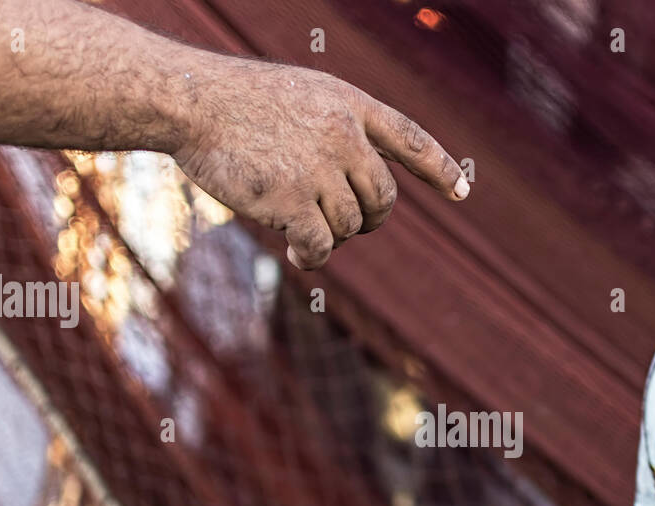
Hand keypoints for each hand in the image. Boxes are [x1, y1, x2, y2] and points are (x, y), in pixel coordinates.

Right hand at [174, 60, 468, 269]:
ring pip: (350, 226)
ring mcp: (319, 167)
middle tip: (342, 227)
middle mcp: (344, 136)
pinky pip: (321, 247)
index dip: (439, 168)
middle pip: (382, 199)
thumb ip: (337, 131)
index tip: (462, 192)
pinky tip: (296, 255)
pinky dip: (313, 259)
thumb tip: (357, 194)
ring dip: (331, 239)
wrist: (192, 102)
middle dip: (368, 221)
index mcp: (350, 105)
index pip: (410, 138)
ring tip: (301, 231)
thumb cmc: (238, 102)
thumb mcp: (301, 97)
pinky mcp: (291, 200)